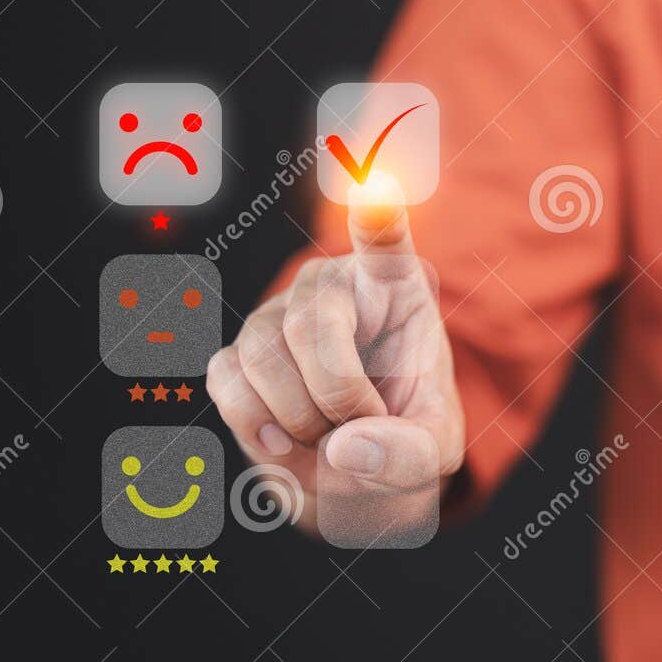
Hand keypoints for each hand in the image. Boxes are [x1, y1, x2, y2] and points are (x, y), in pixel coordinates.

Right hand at [206, 184, 464, 538]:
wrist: (351, 473)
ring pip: (265, 355)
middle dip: (337, 395)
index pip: (384, 242)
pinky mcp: (235, 355)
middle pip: (311, 322)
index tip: (378, 188)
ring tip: (328, 438)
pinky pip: (228, 382)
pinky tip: (285, 441)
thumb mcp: (433, 452)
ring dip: (300, 420)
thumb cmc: (402, 440)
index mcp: (393, 289)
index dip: (376, 218)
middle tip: (362, 428)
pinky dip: (258, 427)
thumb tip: (344, 448)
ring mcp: (275, 317)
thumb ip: (408, 452)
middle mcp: (329, 288)